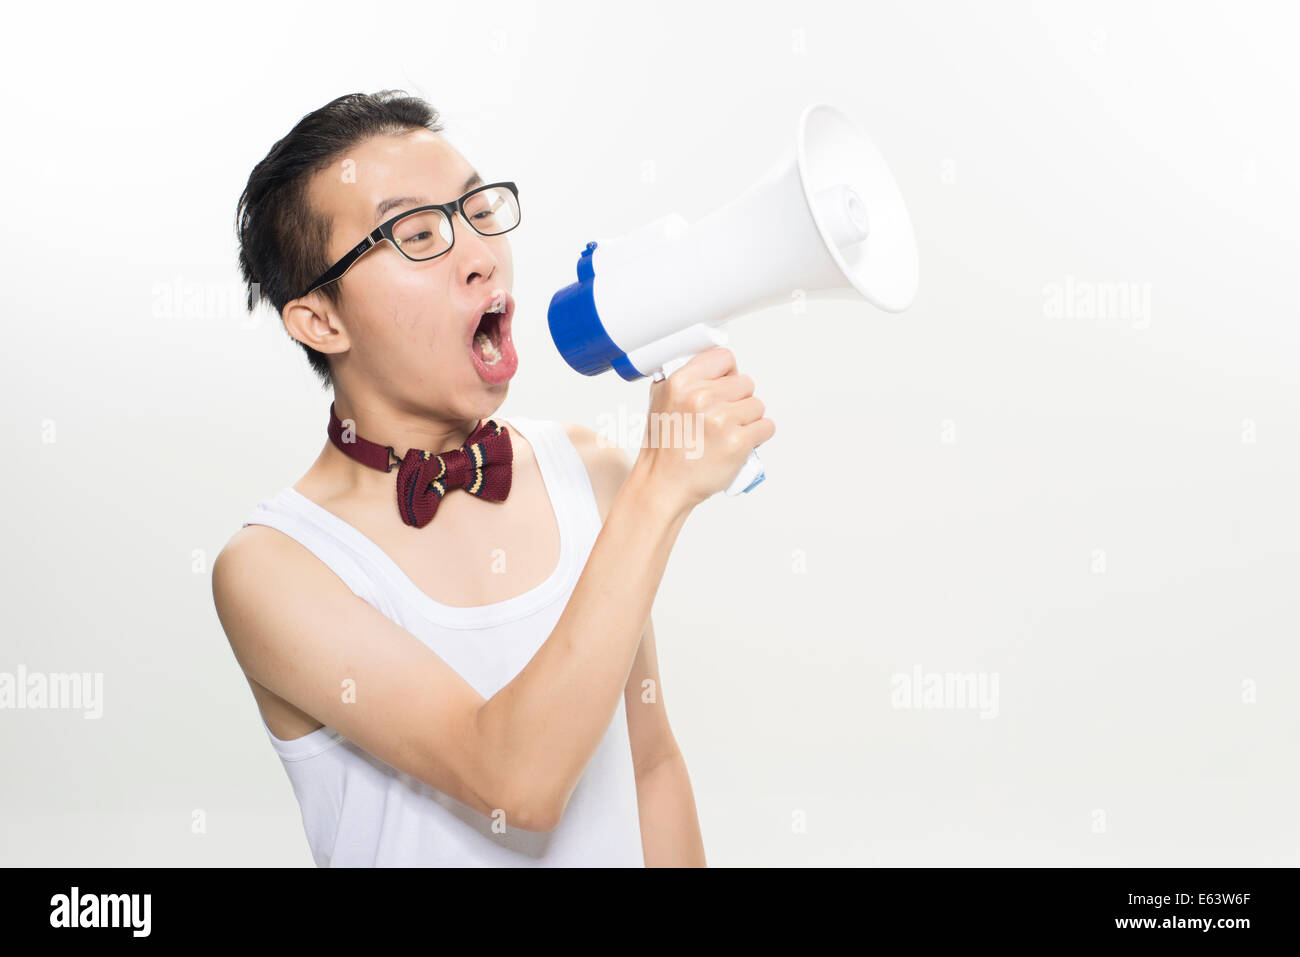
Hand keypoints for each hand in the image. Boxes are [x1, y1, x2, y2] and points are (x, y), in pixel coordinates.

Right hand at [635, 346, 775, 512]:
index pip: (724, 358)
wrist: (664, 484)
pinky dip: (758, 436)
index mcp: (681, 382)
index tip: (724, 387)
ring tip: (730, 432)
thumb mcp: (661, 400)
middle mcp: (700, 398)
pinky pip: (766, 427)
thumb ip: (685, 378)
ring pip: (757, 405)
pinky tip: (742, 443)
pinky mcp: (738, 443)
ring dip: (749, 419)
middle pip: (745, 382)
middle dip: (739, 400)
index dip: (727, 374)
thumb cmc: (664, 447)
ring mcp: (721, 421)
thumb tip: (710, 368)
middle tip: (724, 417)